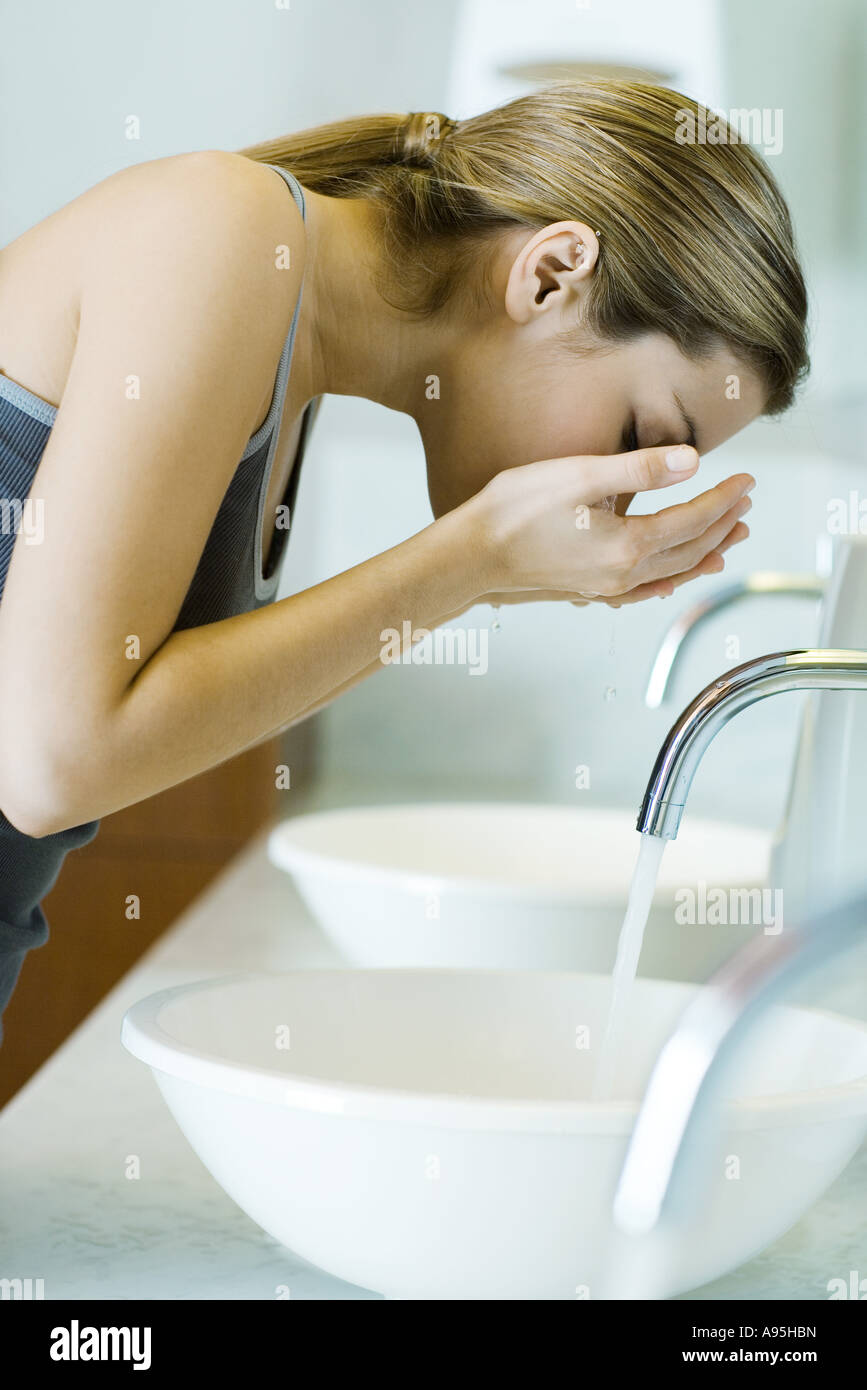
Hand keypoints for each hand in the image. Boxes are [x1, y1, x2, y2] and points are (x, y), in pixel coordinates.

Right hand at [465, 444, 753, 600]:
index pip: (692, 519)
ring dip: (704, 555)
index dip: (724, 499)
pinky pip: (641, 592)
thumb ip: (639, 470)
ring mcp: (604, 587)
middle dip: (723, 525)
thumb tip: (691, 462)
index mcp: (628, 545)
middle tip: (746, 504)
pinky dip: (666, 583)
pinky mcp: (586, 589)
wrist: (470, 555)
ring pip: (671, 574)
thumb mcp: (580, 476)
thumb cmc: (515, 512)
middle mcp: (623, 574)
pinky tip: (670, 582)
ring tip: (729, 541)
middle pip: (690, 550)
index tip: (747, 480)